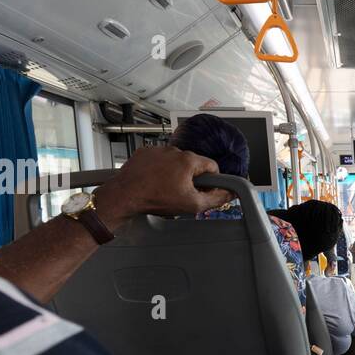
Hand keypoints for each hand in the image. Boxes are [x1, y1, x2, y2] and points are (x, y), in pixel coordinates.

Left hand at [90, 145, 232, 228]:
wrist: (126, 195)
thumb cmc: (156, 199)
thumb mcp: (192, 205)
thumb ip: (216, 198)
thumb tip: (229, 193)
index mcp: (189, 160)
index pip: (212, 165)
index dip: (212, 180)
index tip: (206, 190)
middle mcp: (174, 150)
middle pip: (192, 164)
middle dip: (191, 178)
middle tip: (183, 193)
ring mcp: (158, 150)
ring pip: (174, 162)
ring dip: (174, 173)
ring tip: (165, 189)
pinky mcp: (144, 153)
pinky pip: (158, 160)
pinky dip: (158, 170)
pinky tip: (154, 182)